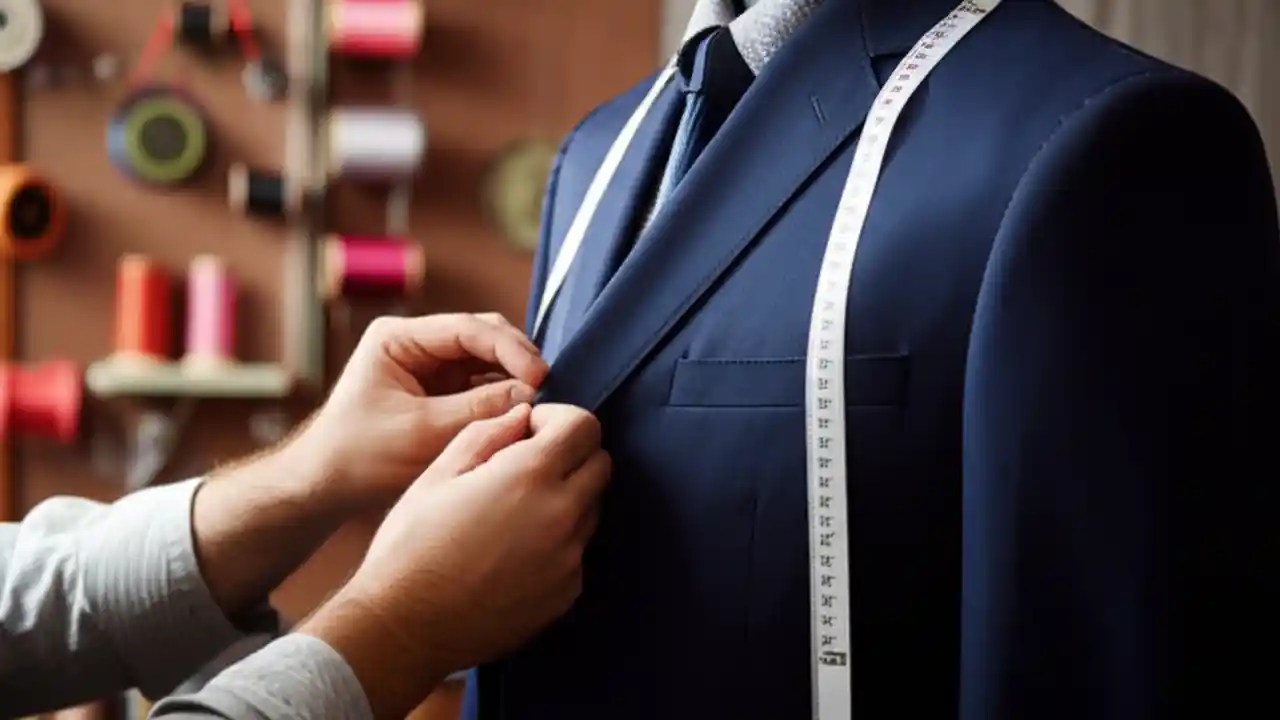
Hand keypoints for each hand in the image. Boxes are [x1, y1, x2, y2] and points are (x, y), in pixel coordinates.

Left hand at [289, 313, 548, 511]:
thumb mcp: (421, 433)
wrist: (326, 487)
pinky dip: (505, 396)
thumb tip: (530, 394)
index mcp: (398, 338)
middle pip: (483, 337)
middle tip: (547, 390)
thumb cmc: (361, 457)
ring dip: (515, 379)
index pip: (467, 328)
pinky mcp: (442, 392)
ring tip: (540, 404)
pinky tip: (524, 413)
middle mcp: (417, 344)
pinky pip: (483, 384)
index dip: (509, 349)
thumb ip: (477, 410)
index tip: (539, 377)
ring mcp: (431, 367)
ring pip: (488, 360)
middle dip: (517, 360)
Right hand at [300, 403, 610, 719]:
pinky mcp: (568, 593)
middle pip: (600, 465)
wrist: (405, 626)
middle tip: (524, 468)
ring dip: (566, 498)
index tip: (528, 432)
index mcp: (531, 476)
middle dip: (569, 455)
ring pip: (591, 509)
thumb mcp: (438, 474)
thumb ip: (487, 434)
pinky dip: (558, 542)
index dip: (557, 419)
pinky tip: (514, 553)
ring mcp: (570, 559)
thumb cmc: (411, 546)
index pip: (585, 427)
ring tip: (515, 514)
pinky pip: (577, 551)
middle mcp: (563, 515)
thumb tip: (522, 416)